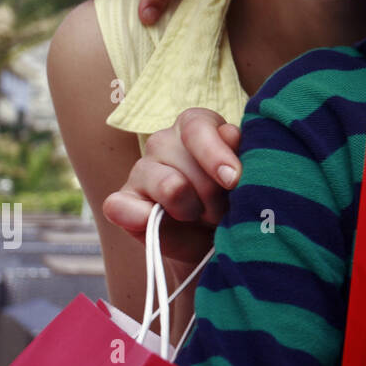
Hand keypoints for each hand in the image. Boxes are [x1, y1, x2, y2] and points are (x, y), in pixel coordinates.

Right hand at [102, 108, 242, 264]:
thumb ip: (239, 152)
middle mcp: (164, 141)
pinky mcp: (121, 201)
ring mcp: (140, 170)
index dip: (216, 155)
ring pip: (168, 186)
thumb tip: (231, 134)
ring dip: (191, 210)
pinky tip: (158, 223)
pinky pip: (122, 207)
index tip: (234, 180)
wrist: (212, 241)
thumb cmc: (232, 199)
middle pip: (188, 162)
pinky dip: (142, 219)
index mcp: (195, 125)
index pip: (197, 127)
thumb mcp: (244, 175)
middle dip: (213, 193)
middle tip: (221, 208)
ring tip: (198, 216)